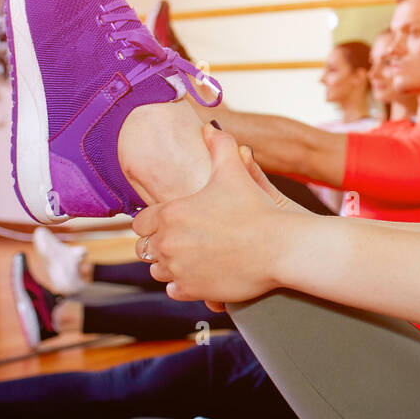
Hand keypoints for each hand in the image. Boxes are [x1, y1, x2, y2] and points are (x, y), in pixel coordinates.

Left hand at [132, 123, 295, 305]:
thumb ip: (220, 146)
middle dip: (160, 245)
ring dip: (170, 266)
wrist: (280, 247)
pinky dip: (183, 285)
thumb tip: (210, 127)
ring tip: (190, 259)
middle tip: (181, 241)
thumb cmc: (257, 208)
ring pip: (158, 271)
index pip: (139, 223)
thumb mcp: (235, 172)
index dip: (152, 222)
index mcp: (171, 213)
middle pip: (145, 249)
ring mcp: (179, 269)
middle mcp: (168, 242)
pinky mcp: (193, 290)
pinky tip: (198, 276)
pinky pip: (174, 291)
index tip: (168, 223)